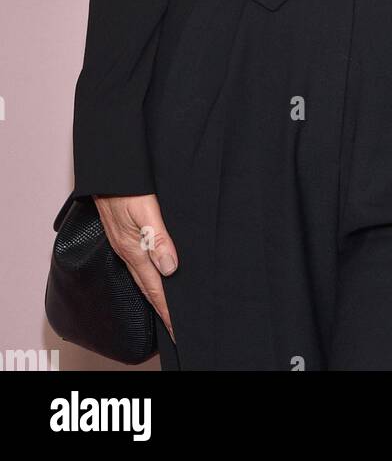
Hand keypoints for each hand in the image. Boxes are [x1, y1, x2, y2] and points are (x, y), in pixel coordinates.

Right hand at [93, 193, 177, 343]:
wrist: (106, 170)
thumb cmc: (124, 187)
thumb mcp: (145, 210)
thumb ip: (157, 238)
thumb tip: (169, 268)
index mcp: (134, 249)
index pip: (155, 287)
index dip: (167, 309)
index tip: (178, 328)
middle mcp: (128, 251)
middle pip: (148, 286)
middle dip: (162, 308)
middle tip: (176, 326)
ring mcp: (124, 244)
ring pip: (143, 276)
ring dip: (156, 293)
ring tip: (168, 309)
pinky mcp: (124, 235)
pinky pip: (139, 263)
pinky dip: (149, 275)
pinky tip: (156, 274)